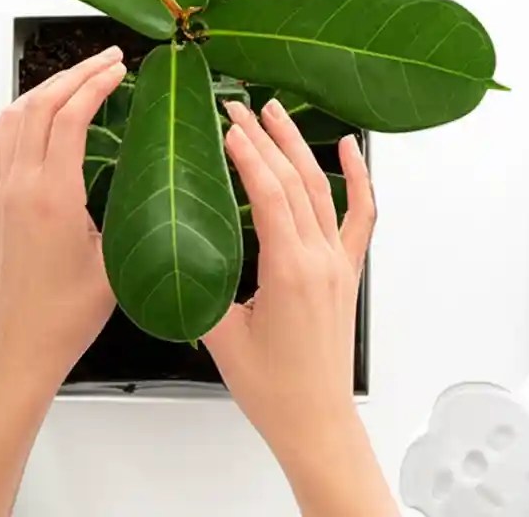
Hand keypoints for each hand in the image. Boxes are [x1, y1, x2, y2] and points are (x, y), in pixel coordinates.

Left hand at [0, 46, 125, 388]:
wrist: (20, 345)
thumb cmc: (66, 317)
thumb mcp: (116, 266)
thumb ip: (134, 217)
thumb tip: (163, 183)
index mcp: (51, 197)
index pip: (68, 118)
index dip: (95, 85)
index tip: (122, 67)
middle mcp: (20, 186)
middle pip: (40, 105)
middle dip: (76, 73)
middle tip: (110, 57)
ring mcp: (2, 192)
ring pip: (15, 116)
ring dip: (47, 87)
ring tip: (80, 75)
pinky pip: (0, 140)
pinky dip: (21, 112)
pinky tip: (37, 112)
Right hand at [206, 100, 394, 515]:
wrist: (315, 420)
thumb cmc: (274, 389)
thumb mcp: (220, 337)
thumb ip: (197, 289)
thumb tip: (168, 255)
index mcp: (290, 271)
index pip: (271, 195)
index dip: (248, 155)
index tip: (227, 125)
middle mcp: (321, 260)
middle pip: (296, 181)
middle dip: (266, 138)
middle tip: (238, 107)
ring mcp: (338, 263)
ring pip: (322, 189)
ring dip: (299, 146)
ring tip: (275, 113)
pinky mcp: (346, 271)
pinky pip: (359, 215)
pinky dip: (358, 178)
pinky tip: (349, 150)